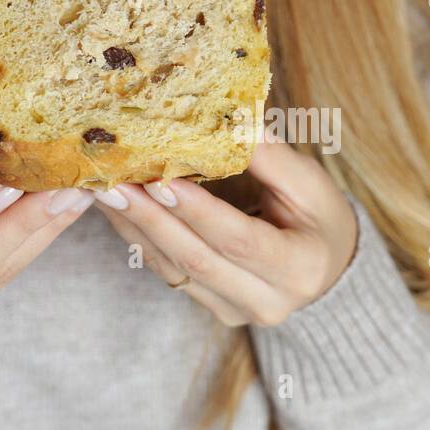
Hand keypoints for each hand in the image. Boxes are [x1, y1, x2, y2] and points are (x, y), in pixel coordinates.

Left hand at [93, 137, 358, 326]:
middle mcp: (267, 301)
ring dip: (135, 226)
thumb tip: (228, 118)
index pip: (239, 239)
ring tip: (102, 188)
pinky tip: (117, 209)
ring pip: (175, 268)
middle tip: (112, 181)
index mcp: (299, 268)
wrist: (327, 267)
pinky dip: (140, 238)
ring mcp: (235, 310)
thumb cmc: (320, 217)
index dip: (199, 211)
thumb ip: (270, 157)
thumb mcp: (310, 184)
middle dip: (151, 217)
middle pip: (197, 258)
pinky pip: (168, 273)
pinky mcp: (212, 307)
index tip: (162, 178)